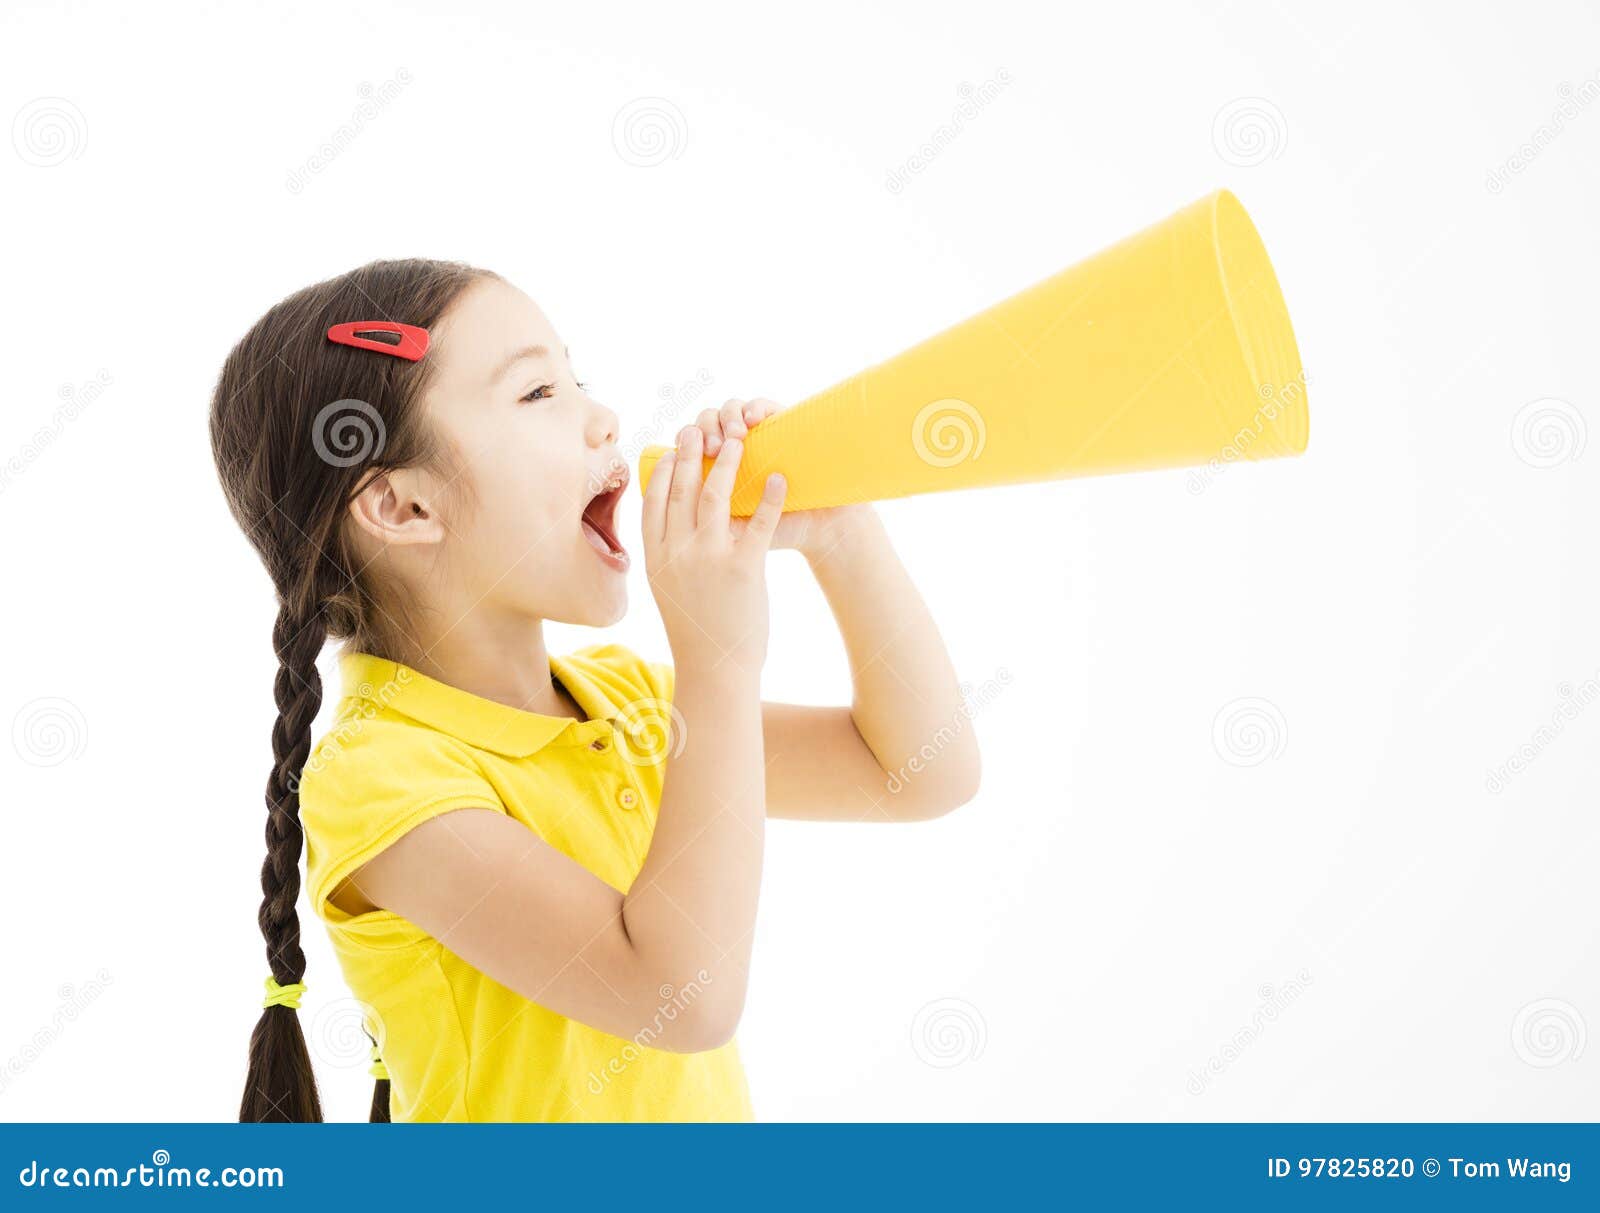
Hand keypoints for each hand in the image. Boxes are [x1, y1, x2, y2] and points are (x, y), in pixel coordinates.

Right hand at [642, 422, 786, 675]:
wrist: (716, 670)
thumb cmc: (696, 633)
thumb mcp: (669, 592)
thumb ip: (668, 559)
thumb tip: (671, 532)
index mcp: (655, 559)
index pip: (651, 503)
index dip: (660, 472)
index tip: (669, 450)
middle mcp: (677, 553)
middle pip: (680, 490)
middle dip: (690, 454)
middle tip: (700, 429)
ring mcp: (708, 558)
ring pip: (714, 495)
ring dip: (727, 462)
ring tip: (738, 440)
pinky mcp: (743, 567)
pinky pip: (759, 521)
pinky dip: (771, 496)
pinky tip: (779, 477)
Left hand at [691, 398, 872, 556]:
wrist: (824, 529)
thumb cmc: (779, 532)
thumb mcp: (734, 528)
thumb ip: (705, 517)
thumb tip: (667, 513)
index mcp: (718, 465)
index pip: (688, 444)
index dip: (680, 444)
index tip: (675, 456)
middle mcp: (737, 444)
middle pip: (706, 421)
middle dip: (703, 430)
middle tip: (709, 448)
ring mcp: (761, 433)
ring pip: (730, 409)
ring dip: (727, 417)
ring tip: (736, 434)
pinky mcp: (787, 425)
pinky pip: (763, 405)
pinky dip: (755, 407)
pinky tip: (752, 420)